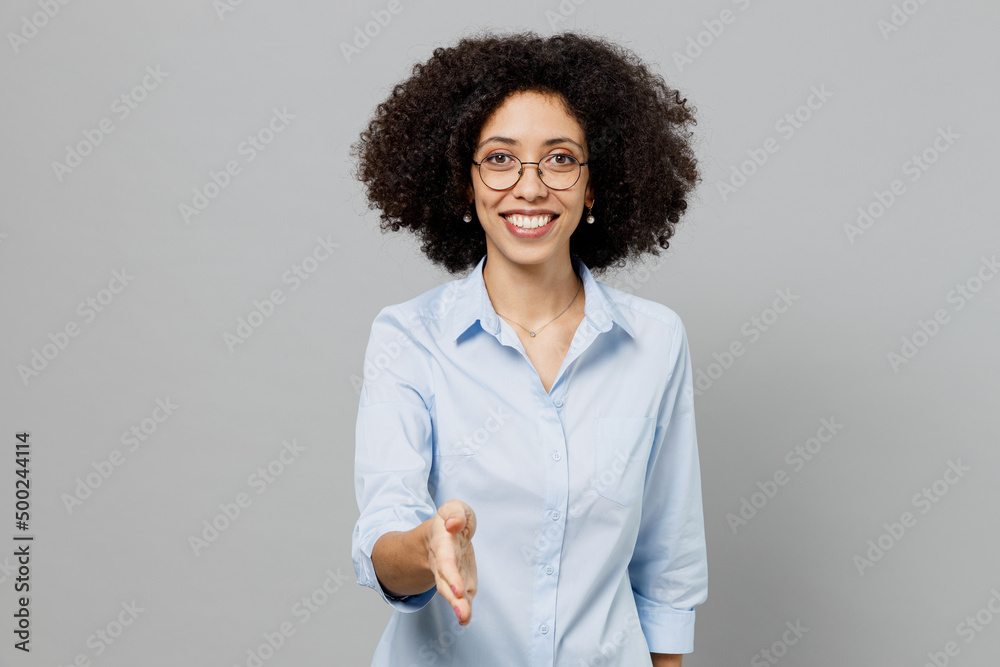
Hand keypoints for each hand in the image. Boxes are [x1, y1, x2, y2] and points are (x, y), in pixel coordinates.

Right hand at [426, 499, 477, 624]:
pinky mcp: (462, 581)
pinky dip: (464, 608)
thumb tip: (454, 524)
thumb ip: (456, 513)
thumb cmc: (451, 519)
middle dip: (453, 598)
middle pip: (445, 583)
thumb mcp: (454, 508)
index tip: (459, 589)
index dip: (451, 576)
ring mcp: (452, 575)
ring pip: (452, 593)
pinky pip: (461, 597)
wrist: (442, 533)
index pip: (446, 562)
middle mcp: (443, 563)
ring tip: (465, 618)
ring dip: (459, 607)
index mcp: (442, 544)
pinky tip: (466, 619)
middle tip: (462, 613)